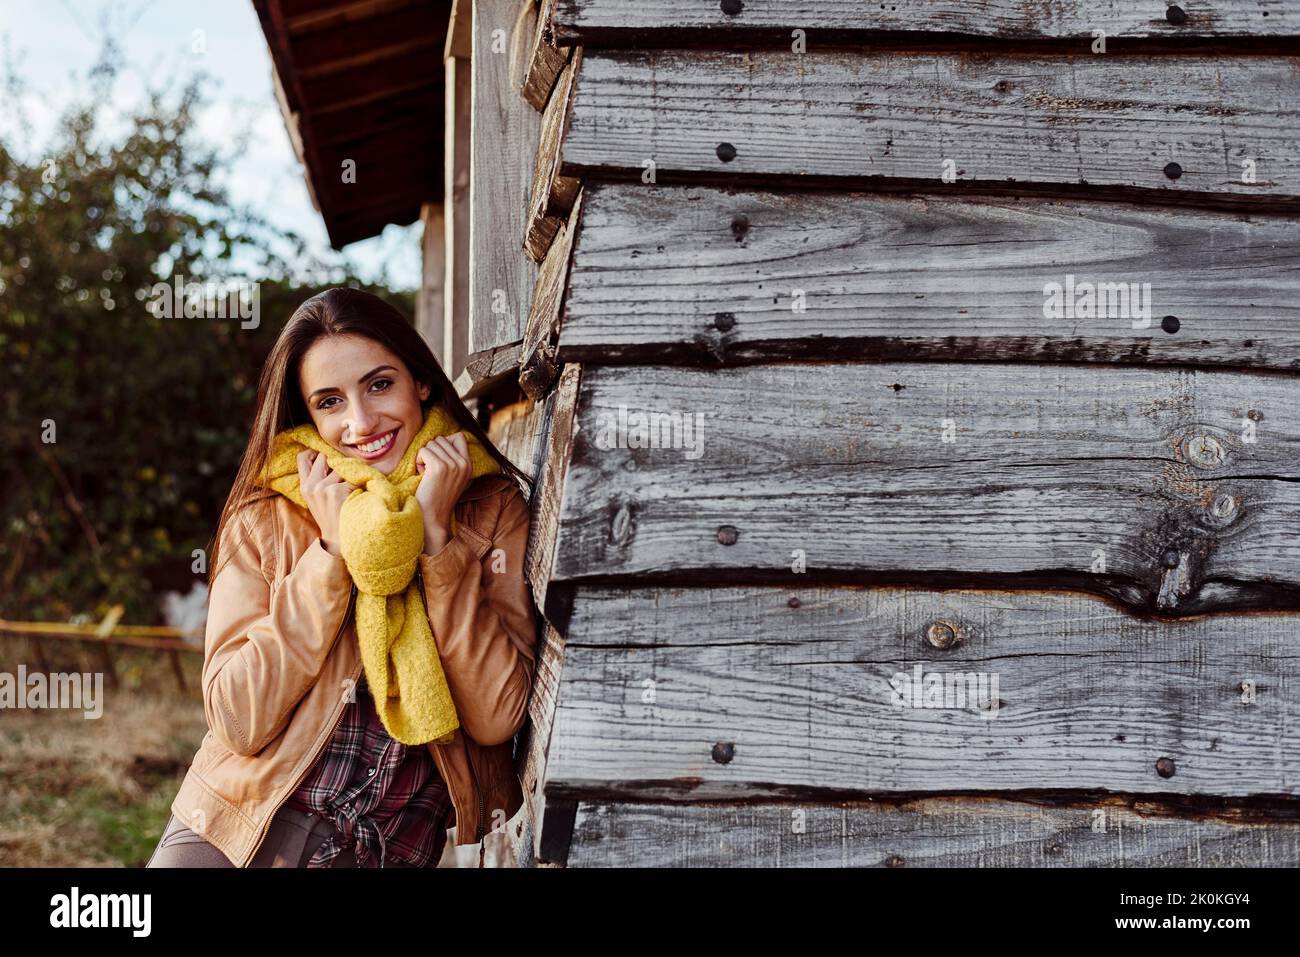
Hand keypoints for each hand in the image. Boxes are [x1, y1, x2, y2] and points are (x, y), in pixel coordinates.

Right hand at [297, 450, 354, 555]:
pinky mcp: (336, 491)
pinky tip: (362, 491)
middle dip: (338, 461)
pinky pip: (354, 476)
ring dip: (351, 473)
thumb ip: (317, 479)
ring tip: (355, 487)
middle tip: (347, 473)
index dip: (314, 451)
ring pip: (342, 466)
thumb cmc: (332, 516)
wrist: (339, 539)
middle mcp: (311, 485)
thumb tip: (328, 456)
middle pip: (324, 457)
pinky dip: (361, 481)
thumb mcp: (317, 498)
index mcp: (305, 486)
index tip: (326, 454)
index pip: (302, 458)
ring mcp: (323, 488)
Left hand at [414, 433, 472, 554]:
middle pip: (442, 439)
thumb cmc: (437, 496)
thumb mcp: (453, 477)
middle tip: (431, 470)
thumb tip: (442, 439)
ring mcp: (452, 465)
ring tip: (427, 473)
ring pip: (431, 444)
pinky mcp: (439, 467)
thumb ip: (453, 459)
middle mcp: (463, 463)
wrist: (433, 516)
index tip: (439, 458)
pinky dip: (418, 461)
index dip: (445, 443)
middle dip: (432, 451)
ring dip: (425, 456)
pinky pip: (423, 451)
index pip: (459, 437)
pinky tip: (422, 474)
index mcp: (469, 465)